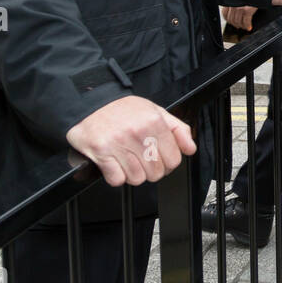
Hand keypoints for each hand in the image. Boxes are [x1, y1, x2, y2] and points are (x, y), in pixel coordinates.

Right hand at [66, 95, 196, 187]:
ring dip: (132, 174)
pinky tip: (115, 163)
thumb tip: (190, 149)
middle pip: (156, 173)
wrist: (91, 103)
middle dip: (150, 170)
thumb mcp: (155, 111)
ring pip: (136, 179)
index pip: (173, 160)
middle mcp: (138, 133)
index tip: (160, 160)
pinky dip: (116, 176)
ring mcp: (119, 143)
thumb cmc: (123, 109)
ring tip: (128, 160)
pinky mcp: (101, 152)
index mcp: (154, 122)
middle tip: (142, 160)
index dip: (168, 164)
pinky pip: (116, 179)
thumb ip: (177, 129)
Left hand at [222, 4, 256, 30]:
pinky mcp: (247, 10)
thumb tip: (233, 12)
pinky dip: (247, 26)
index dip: (228, 20)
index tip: (232, 22)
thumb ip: (236, 1)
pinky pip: (246, 22)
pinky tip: (249, 27)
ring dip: (242, 26)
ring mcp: (239, 7)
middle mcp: (233, 4)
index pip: (224, 13)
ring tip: (245, 27)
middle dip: (235, 24)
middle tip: (240, 26)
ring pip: (238, 22)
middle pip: (231, 19)